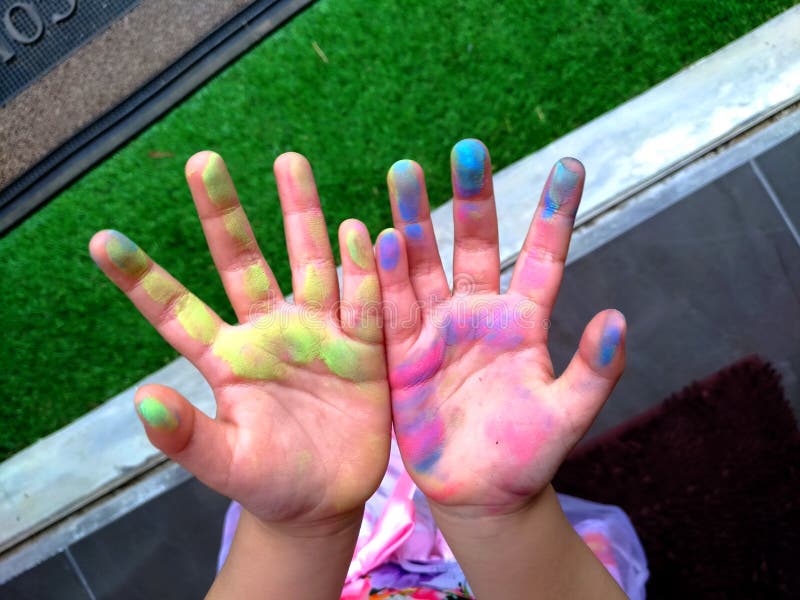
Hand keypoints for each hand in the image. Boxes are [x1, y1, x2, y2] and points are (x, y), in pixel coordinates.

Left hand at [90, 151, 389, 527]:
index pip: (177, 310)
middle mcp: (269, 333)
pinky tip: (358, 230)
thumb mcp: (227, 464)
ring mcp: (317, 334)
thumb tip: (142, 401)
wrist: (329, 498)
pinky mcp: (361, 347)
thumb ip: (188, 438)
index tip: (103, 241)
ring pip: (308, 262)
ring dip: (301, 214)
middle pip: (243, 262)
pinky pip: (363, 302)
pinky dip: (363, 269)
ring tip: (289, 161)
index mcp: (227, 359)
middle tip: (203, 162)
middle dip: (224, 214)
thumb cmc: (271, 482)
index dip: (141, 278)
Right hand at [375, 140, 625, 517]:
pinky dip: (383, 275)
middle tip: (467, 149)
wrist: (479, 494)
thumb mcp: (567, 415)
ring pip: (424, 264)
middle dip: (471, 198)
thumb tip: (617, 318)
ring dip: (415, 220)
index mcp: (523, 322)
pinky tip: (375, 236)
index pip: (543, 256)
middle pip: (475, 244)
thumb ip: (594, 371)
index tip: (571, 164)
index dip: (555, 212)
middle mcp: (479, 314)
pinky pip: (390, 308)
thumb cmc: (528, 455)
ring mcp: (437, 331)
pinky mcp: (401, 355)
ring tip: (405, 171)